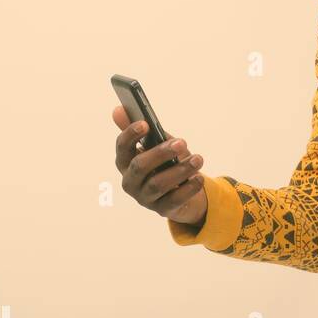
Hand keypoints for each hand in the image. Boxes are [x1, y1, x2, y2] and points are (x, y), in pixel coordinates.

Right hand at [112, 105, 207, 226]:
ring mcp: (144, 197)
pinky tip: (199, 178)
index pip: (122, 147)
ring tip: (198, 159)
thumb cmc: (166, 163)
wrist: (183, 192)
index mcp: (126, 162)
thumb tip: (118, 108)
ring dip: (180, 170)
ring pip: (158, 184)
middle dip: (161, 153)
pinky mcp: (161, 209)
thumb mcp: (157, 144)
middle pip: (140, 166)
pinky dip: (188, 188)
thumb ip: (143, 130)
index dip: (131, 135)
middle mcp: (130, 181)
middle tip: (182, 142)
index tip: (146, 123)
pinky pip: (174, 200)